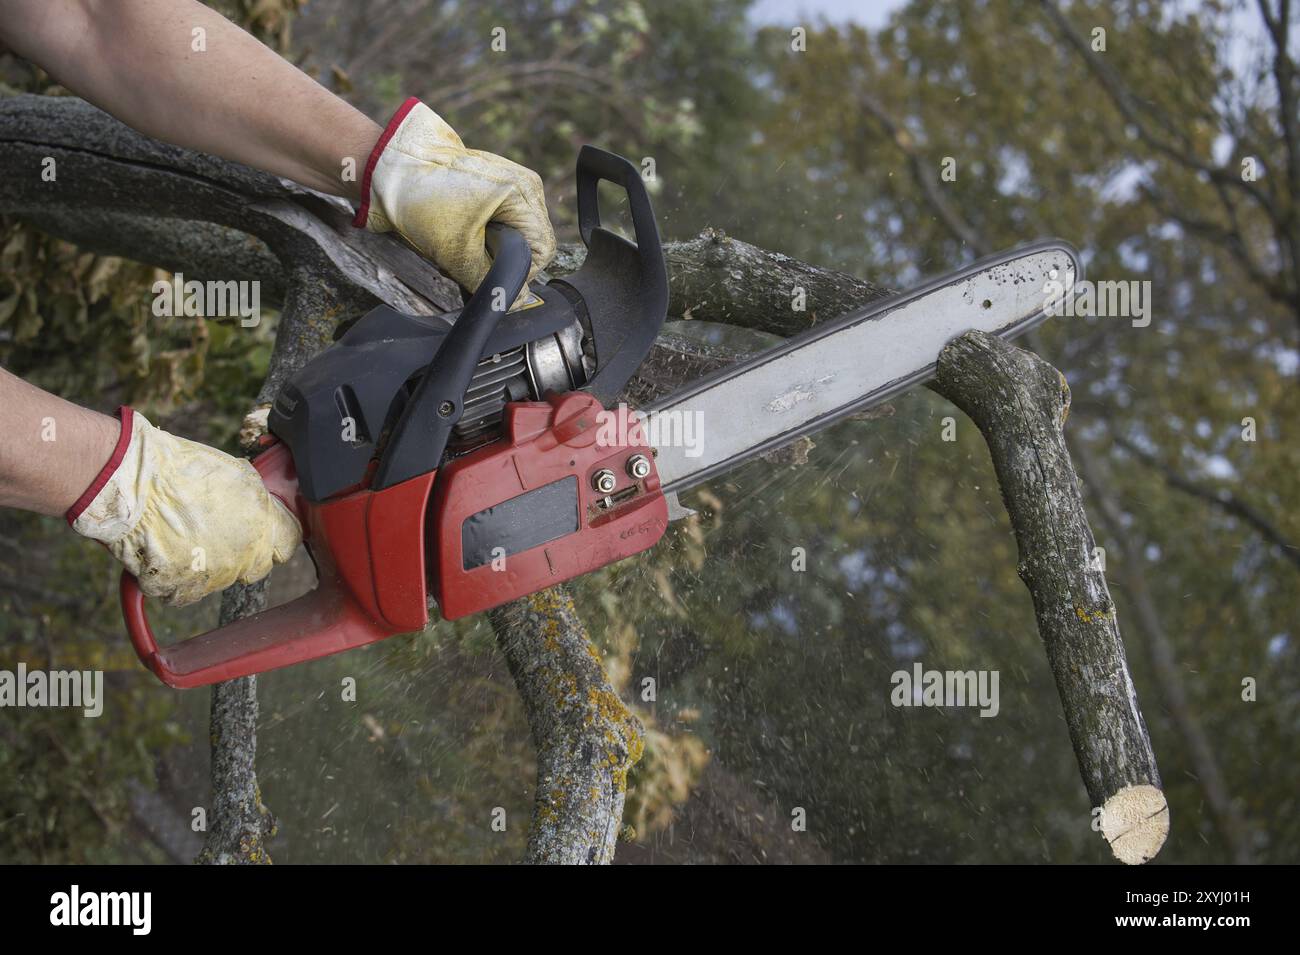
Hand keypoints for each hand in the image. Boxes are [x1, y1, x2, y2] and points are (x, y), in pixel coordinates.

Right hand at [69, 409, 301, 606]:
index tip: (264, 532)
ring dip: (205, 566)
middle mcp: (243, 555)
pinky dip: (171, 578)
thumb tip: (265, 508)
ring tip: (180, 535)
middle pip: (256, 568)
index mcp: (262, 524)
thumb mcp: (237, 474)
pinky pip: (181, 591)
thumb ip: (258, 500)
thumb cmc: (179, 469)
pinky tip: (160, 551)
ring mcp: (212, 576)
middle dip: (242, 555)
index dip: (276, 537)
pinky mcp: (179, 588)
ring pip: (218, 581)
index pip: (289, 544)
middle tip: (215, 533)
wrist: (132, 482)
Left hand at [354, 98, 556, 297]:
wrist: (389, 167)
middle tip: (471, 262)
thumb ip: (489, 282)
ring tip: (462, 244)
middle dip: (504, 258)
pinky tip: (462, 231)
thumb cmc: (421, 198)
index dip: (521, 273)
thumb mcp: (456, 252)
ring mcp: (509, 179)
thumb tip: (513, 303)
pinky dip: (485, 231)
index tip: (492, 278)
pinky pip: (503, 217)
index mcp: (523, 193)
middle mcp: (524, 183)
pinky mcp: (493, 182)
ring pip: (517, 231)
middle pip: (531, 240)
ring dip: (493, 246)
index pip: (542, 248)